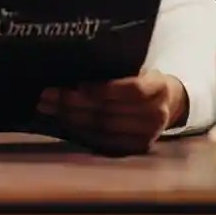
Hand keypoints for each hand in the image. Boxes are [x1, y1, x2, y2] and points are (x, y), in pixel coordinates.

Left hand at [37, 70, 188, 156]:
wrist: (168, 103)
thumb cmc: (143, 79)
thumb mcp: (138, 68)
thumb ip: (116, 70)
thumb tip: (73, 66)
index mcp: (158, 87)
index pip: (132, 90)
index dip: (104, 89)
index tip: (79, 84)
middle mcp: (156, 114)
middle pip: (109, 111)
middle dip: (73, 103)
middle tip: (48, 94)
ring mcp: (147, 136)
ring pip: (101, 128)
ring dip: (69, 118)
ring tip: (47, 107)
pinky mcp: (135, 149)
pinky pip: (102, 142)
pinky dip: (79, 131)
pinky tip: (62, 122)